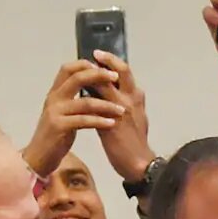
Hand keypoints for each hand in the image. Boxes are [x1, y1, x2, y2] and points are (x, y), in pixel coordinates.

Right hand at [24, 59, 125, 176]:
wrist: (40, 157)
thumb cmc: (57, 135)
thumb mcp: (64, 112)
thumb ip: (74, 99)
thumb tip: (94, 85)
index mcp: (55, 92)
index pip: (68, 68)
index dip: (86, 64)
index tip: (104, 67)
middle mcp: (54, 98)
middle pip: (77, 78)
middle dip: (98, 75)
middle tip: (115, 77)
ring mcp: (55, 112)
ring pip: (84, 102)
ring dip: (106, 105)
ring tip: (122, 110)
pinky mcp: (59, 127)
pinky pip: (83, 121)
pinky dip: (100, 121)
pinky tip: (112, 123)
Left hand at [89, 49, 156, 181]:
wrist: (139, 164)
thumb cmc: (136, 144)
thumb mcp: (136, 119)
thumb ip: (125, 105)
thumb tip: (112, 97)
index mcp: (137, 99)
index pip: (126, 73)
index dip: (114, 62)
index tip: (101, 56)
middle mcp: (131, 100)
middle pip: (121, 70)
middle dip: (107, 60)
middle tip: (93, 54)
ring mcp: (121, 109)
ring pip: (106, 84)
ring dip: (92, 76)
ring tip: (81, 72)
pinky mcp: (111, 121)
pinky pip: (96, 103)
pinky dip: (87, 96)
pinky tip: (78, 94)